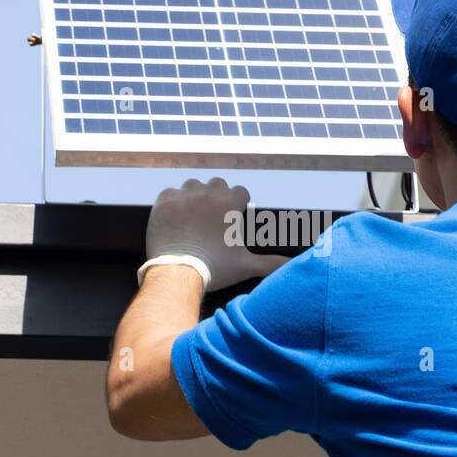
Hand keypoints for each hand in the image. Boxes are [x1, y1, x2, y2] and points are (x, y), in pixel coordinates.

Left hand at [142, 178, 286, 291]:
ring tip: (193, 217)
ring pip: (193, 186)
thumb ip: (271, 262)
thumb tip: (292, 263)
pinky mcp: (163, 201)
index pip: (240, 192)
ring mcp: (184, 195)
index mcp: (230, 203)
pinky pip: (170, 193)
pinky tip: (175, 219)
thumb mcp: (246, 265)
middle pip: (217, 185)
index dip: (238, 205)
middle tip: (213, 218)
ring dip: (195, 196)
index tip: (234, 217)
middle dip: (217, 197)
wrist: (178, 272)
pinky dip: (173, 203)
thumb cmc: (215, 268)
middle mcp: (208, 192)